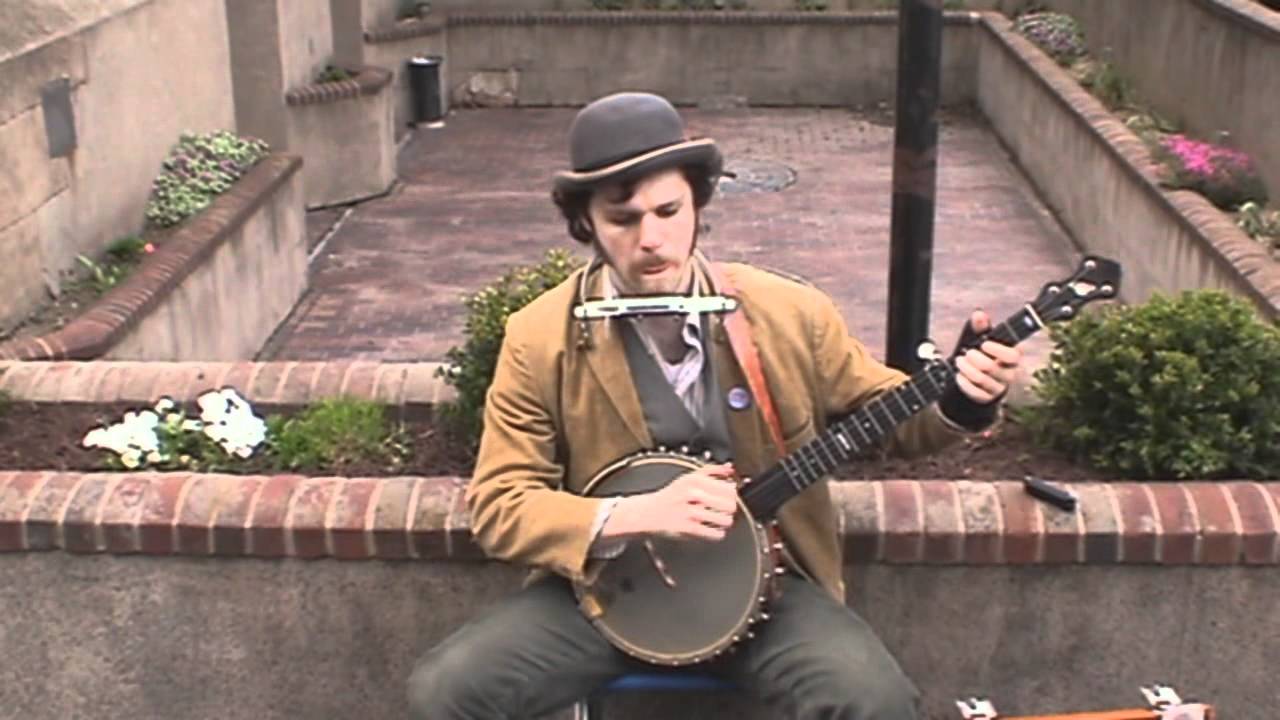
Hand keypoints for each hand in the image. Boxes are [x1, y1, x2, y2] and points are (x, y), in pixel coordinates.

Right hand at [601, 463, 737, 541]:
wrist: (649, 512)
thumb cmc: (671, 496)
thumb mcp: (688, 477)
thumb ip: (711, 471)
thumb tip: (730, 469)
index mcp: (694, 480)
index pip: (729, 488)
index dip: (732, 494)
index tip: (729, 496)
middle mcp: (692, 494)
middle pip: (729, 504)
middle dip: (730, 508)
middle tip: (724, 509)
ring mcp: (690, 512)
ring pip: (724, 520)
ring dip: (725, 521)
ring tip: (719, 519)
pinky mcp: (688, 528)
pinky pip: (715, 533)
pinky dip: (717, 533)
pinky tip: (712, 528)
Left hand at [954, 310, 1020, 403]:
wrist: (977, 380)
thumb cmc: (982, 355)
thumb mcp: (980, 340)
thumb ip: (981, 328)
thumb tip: (979, 314)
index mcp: (1012, 357)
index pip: (1014, 355)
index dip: (998, 350)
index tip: (984, 344)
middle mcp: (1009, 373)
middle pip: (992, 367)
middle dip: (974, 358)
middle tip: (967, 353)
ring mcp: (998, 387)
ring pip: (981, 379)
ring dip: (966, 368)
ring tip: (960, 361)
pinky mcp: (986, 398)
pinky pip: (974, 391)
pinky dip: (963, 381)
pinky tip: (959, 375)